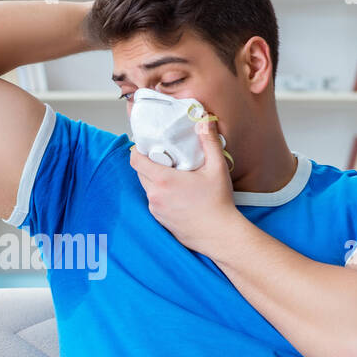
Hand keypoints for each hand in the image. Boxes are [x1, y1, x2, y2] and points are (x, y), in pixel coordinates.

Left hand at [128, 115, 242, 256]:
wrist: (220, 235)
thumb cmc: (218, 204)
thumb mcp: (217, 168)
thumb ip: (209, 141)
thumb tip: (205, 120)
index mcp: (163, 181)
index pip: (136, 160)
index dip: (138, 149)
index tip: (149, 145)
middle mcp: (155, 196)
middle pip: (140, 172)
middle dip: (148, 162)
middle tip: (164, 156)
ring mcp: (156, 209)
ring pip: (146, 187)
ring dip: (154, 178)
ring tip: (172, 174)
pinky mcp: (160, 220)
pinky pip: (153, 201)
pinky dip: (160, 193)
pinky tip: (176, 192)